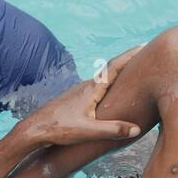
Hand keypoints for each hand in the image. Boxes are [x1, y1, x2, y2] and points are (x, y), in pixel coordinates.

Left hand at [21, 45, 144, 146]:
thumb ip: (113, 130)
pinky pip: (95, 88)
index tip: (144, 45)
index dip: (130, 56)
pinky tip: (108, 92)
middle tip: (144, 55)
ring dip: (117, 73)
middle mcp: (85, 86)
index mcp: (91, 89)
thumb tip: (136, 129)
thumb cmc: (59, 129)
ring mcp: (78, 92)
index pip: (115, 67)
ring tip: (132, 71)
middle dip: (127, 62)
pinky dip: (107, 85)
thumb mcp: (88, 132)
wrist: (33, 130)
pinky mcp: (73, 100)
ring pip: (102, 79)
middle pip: (110, 69)